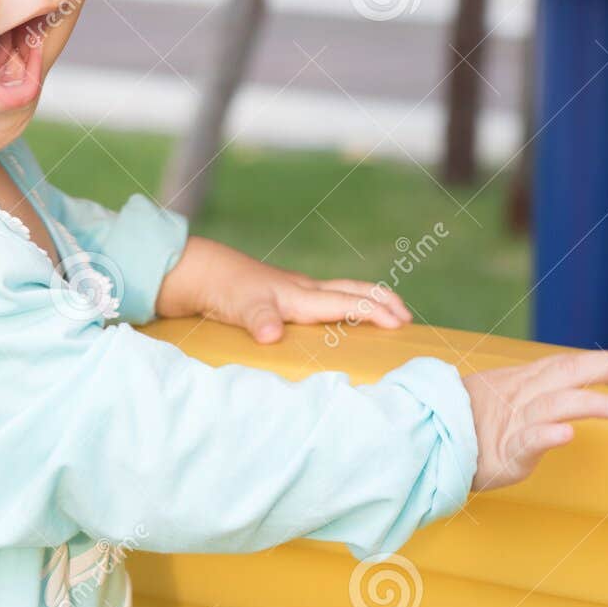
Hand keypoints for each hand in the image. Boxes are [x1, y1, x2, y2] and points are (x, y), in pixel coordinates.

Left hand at [154, 236, 412, 342]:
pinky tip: (343, 318)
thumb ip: (259, 320)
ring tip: (387, 315)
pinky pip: (326, 300)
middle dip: (383, 302)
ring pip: (341, 293)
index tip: (400, 324)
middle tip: (407, 319)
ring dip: (367, 302)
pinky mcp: (284, 296)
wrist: (200, 272)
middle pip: (353, 291)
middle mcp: (304, 291)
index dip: (375, 313)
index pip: (348, 303)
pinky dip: (346, 306)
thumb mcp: (241, 306)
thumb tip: (272, 335)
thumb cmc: (223, 288)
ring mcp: (295, 291)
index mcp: (301, 296)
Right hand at [464, 351, 607, 489]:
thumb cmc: (470, 420)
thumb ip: (535, 387)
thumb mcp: (503, 393)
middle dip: (604, 369)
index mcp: (524, 381)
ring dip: (587, 403)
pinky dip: (547, 435)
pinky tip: (566, 434)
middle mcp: (522, 395)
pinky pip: (528, 440)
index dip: (602, 363)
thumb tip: (569, 382)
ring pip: (555, 406)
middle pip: (567, 374)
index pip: (568, 364)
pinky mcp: (506, 451)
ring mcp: (514, 422)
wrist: (430, 438)